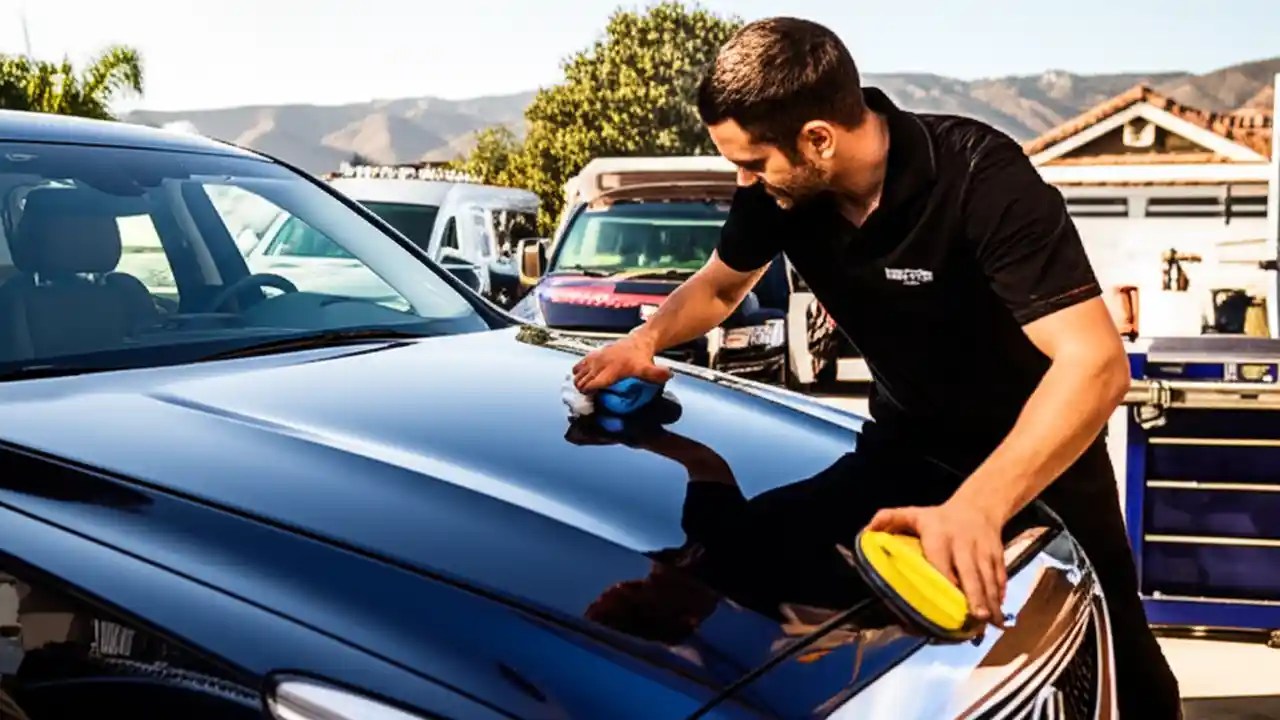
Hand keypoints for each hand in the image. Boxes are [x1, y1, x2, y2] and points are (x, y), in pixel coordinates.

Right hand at [572, 333, 671, 392]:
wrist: (637, 342)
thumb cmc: (641, 358)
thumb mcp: (649, 368)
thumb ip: (657, 374)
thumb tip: (669, 375)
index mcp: (610, 371)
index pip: (590, 385)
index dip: (588, 394)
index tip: (591, 399)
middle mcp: (600, 364)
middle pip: (581, 381)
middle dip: (582, 391)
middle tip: (588, 398)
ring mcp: (594, 359)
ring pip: (577, 374)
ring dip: (579, 383)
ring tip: (586, 390)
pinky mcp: (592, 355)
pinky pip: (578, 366)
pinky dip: (578, 373)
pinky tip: (585, 379)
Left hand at [866, 499, 1006, 627]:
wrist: (979, 505)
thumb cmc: (938, 517)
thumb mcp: (913, 514)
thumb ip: (888, 519)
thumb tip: (867, 530)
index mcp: (939, 536)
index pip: (941, 559)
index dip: (946, 579)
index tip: (947, 599)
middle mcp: (963, 544)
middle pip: (970, 572)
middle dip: (975, 596)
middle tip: (977, 618)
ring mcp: (983, 551)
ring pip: (988, 578)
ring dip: (991, 602)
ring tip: (992, 624)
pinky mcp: (998, 556)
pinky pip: (1000, 576)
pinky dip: (1000, 594)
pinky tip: (999, 611)